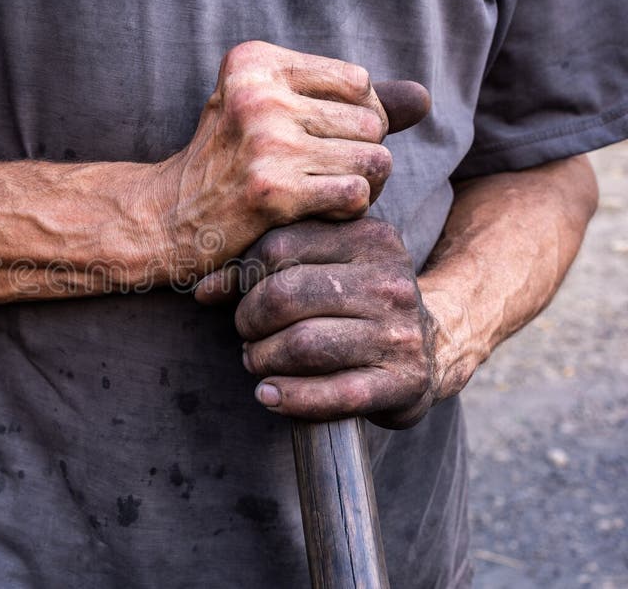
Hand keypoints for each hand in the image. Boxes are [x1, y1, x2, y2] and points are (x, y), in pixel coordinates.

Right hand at [144, 40, 429, 279]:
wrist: (163, 219)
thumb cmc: (223, 164)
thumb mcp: (267, 112)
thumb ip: (343, 101)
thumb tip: (425, 98)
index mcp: (253, 63)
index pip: (359, 83)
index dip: (355, 118)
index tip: (322, 144)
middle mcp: (258, 95)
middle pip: (372, 121)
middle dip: (360, 153)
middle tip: (323, 176)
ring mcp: (264, 143)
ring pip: (374, 158)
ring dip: (361, 185)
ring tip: (324, 194)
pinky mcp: (272, 192)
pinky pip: (356, 194)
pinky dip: (348, 210)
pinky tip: (318, 214)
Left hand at [196, 218, 442, 428]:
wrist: (432, 342)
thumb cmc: (356, 299)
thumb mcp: (320, 265)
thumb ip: (261, 268)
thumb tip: (202, 291)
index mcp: (370, 238)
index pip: (279, 247)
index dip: (245, 276)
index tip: (242, 296)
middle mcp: (390, 281)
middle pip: (286, 297)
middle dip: (249, 321)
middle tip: (246, 334)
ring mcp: (400, 333)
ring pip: (304, 346)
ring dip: (263, 360)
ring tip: (256, 362)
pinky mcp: (404, 381)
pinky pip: (333, 394)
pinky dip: (290, 398)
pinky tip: (270, 395)